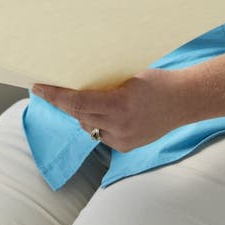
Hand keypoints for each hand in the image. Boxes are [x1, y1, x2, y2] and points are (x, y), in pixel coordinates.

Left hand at [32, 68, 190, 151]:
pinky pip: (101, 134)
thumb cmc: (159, 82)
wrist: (185, 101)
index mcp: (120, 104)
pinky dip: (97, 122)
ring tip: (86, 97)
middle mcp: (120, 126)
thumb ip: (105, 85)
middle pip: (78, 115)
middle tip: (52, 88)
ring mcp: (123, 139)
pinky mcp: (127, 147)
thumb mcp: (129, 77)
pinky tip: (105, 111)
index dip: (55, 95)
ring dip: (82, 113)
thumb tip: (78, 83)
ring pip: (88, 126)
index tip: (38, 87)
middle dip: (65, 102)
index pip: (77, 102)